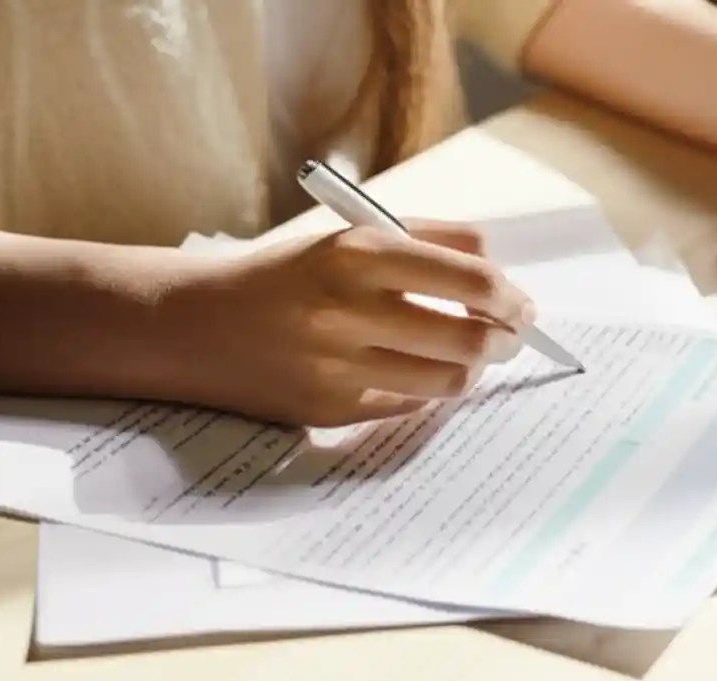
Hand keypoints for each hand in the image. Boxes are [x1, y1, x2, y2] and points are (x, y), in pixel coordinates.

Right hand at [161, 220, 531, 426]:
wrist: (196, 324)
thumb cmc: (288, 275)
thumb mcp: (349, 237)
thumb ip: (427, 243)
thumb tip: (499, 272)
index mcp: (356, 252)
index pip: (471, 279)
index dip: (510, 296)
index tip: (520, 304)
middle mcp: (347, 310)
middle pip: (470, 337)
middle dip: (506, 339)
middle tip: (511, 336)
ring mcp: (337, 366)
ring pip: (449, 380)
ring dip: (473, 369)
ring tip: (471, 356)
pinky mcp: (329, 408)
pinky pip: (410, 405)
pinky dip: (428, 390)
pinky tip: (419, 373)